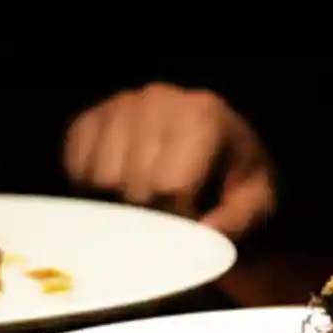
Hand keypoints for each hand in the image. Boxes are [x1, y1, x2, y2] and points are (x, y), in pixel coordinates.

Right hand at [63, 82, 276, 239]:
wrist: (217, 154)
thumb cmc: (237, 179)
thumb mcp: (257, 202)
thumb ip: (237, 220)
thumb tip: (203, 234)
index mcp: (203, 115)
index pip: (170, 184)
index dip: (178, 217)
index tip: (190, 221)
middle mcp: (158, 99)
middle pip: (132, 183)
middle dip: (150, 213)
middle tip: (167, 214)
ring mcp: (120, 105)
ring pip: (100, 177)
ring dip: (119, 201)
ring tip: (145, 199)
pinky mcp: (90, 119)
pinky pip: (76, 166)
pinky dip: (91, 187)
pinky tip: (118, 187)